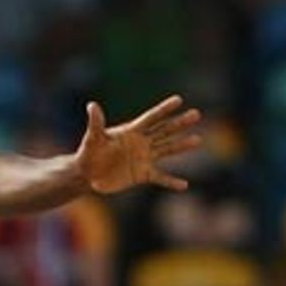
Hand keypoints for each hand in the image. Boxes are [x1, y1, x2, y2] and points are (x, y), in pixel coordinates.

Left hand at [75, 95, 201, 196]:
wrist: (87, 174)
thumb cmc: (89, 152)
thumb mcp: (93, 138)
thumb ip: (96, 122)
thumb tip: (92, 105)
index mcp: (131, 131)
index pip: (151, 118)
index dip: (164, 109)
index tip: (179, 100)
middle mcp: (141, 143)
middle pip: (164, 130)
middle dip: (180, 123)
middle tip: (196, 114)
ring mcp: (144, 158)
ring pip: (167, 149)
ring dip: (182, 145)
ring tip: (198, 139)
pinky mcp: (142, 174)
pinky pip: (160, 177)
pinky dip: (172, 182)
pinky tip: (185, 185)